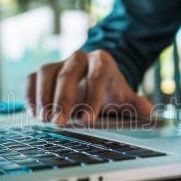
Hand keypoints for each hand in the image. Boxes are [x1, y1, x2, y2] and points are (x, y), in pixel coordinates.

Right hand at [26, 50, 152, 124]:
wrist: (95, 81)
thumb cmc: (109, 91)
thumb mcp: (124, 97)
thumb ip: (136, 104)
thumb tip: (150, 111)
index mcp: (102, 61)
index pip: (96, 76)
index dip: (92, 97)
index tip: (88, 120)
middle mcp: (79, 57)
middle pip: (68, 73)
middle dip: (62, 99)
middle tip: (59, 122)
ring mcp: (58, 63)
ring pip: (46, 72)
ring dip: (43, 96)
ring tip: (44, 119)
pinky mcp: (43, 72)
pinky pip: (32, 78)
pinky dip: (30, 95)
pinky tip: (34, 114)